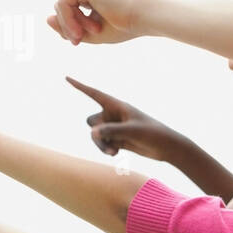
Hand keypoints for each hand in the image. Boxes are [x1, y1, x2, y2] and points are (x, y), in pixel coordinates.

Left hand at [23, 0, 143, 46]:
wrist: (145, 15)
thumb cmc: (127, 26)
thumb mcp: (94, 34)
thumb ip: (71, 30)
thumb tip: (46, 19)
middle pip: (61, 6)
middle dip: (67, 26)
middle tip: (77, 42)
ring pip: (59, 6)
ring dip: (69, 26)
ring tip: (86, 36)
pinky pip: (62, 5)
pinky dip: (69, 21)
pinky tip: (85, 29)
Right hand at [65, 76, 183, 160]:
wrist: (166, 147)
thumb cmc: (152, 134)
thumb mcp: (132, 131)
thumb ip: (111, 131)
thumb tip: (92, 133)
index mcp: (117, 105)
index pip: (94, 94)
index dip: (80, 86)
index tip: (66, 77)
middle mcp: (113, 115)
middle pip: (91, 121)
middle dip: (96, 132)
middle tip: (107, 138)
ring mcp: (114, 127)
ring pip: (95, 135)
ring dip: (100, 144)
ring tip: (113, 152)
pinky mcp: (116, 139)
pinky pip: (101, 143)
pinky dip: (105, 149)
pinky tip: (116, 154)